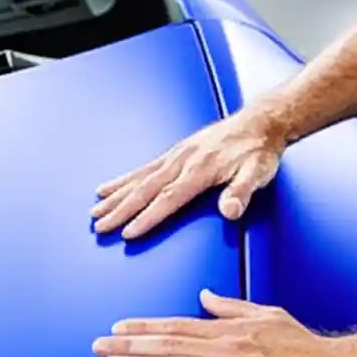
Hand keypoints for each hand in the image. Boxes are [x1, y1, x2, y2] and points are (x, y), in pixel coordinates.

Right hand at [91, 110, 286, 239]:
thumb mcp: (258, 174)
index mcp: (200, 169)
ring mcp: (177, 155)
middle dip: (121, 210)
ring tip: (96, 211)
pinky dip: (124, 180)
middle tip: (100, 227)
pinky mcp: (176, 152)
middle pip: (146, 189)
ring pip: (139, 178)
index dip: (148, 217)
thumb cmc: (259, 151)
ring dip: (116, 196)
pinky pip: (144, 168)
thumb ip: (241, 192)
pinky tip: (110, 188)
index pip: (168, 198)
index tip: (128, 233)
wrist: (260, 123)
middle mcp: (183, 161)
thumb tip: (229, 211)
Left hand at [93, 290, 356, 356]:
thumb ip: (232, 307)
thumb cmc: (304, 346)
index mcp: (230, 329)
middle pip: (167, 344)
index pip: (177, 325)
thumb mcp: (268, 315)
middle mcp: (224, 348)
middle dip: (128, 345)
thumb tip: (205, 297)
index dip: (144, 327)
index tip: (117, 328)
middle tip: (97, 348)